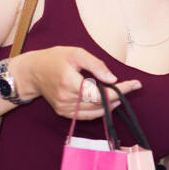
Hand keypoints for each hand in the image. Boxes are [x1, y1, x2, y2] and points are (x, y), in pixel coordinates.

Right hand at [19, 46, 140, 119]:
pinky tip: (108, 104)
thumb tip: (113, 79)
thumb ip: (96, 65)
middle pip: (99, 103)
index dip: (120, 90)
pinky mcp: (63, 113)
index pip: (100, 93)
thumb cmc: (55, 59)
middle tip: (130, 87)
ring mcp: (64, 108)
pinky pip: (86, 116)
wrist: (33, 72)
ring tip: (120, 95)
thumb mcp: (76, 53)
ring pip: (94, 112)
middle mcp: (66, 99)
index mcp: (69, 82)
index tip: (135, 84)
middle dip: (117, 96)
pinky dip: (99, 111)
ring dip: (110, 105)